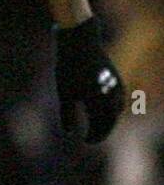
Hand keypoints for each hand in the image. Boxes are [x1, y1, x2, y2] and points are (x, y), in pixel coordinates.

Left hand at [55, 16, 124, 143]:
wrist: (80, 43)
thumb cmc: (69, 69)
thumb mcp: (65, 93)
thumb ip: (67, 115)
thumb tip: (69, 134)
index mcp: (97, 102)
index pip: (100, 127)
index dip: (94, 136)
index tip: (86, 141)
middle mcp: (110, 96)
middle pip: (109, 121)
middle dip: (101, 131)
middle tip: (91, 137)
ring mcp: (116, 87)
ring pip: (116, 111)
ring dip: (108, 121)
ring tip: (96, 125)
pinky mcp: (117, 79)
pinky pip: (118, 100)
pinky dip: (112, 109)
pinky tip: (102, 110)